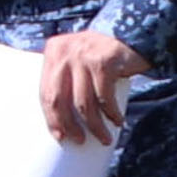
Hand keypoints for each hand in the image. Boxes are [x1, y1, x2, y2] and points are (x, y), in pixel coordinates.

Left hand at [37, 26, 140, 147]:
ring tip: (104, 137)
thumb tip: (61, 121)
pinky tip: (117, 121)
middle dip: (69, 125)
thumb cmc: (99, 57)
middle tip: (79, 140)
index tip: (60, 135)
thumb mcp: (76, 61)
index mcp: (53, 52)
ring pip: (84, 103)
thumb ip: (65, 79)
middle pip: (60, 99)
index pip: (46, 92)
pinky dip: (112, 113)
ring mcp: (84, 56)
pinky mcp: (104, 61)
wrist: (130, 36)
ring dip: (95, 126)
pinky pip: (105, 97)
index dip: (52, 118)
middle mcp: (65, 52)